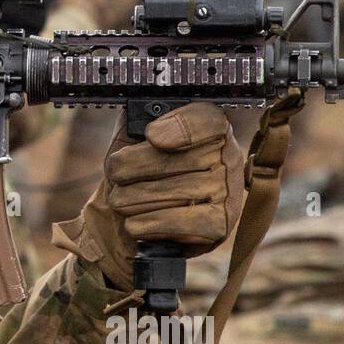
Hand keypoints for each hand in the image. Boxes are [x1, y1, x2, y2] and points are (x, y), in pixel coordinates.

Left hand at [55, 104, 244, 288]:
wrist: (155, 213)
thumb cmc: (145, 168)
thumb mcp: (138, 133)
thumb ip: (139, 118)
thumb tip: (154, 134)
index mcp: (214, 127)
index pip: (205, 120)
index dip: (178, 126)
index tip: (151, 135)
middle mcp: (228, 157)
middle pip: (171, 160)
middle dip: (129, 170)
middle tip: (115, 175)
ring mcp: (228, 193)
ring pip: (165, 193)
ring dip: (129, 200)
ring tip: (120, 200)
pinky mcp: (219, 225)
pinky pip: (172, 222)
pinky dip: (143, 223)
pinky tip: (134, 221)